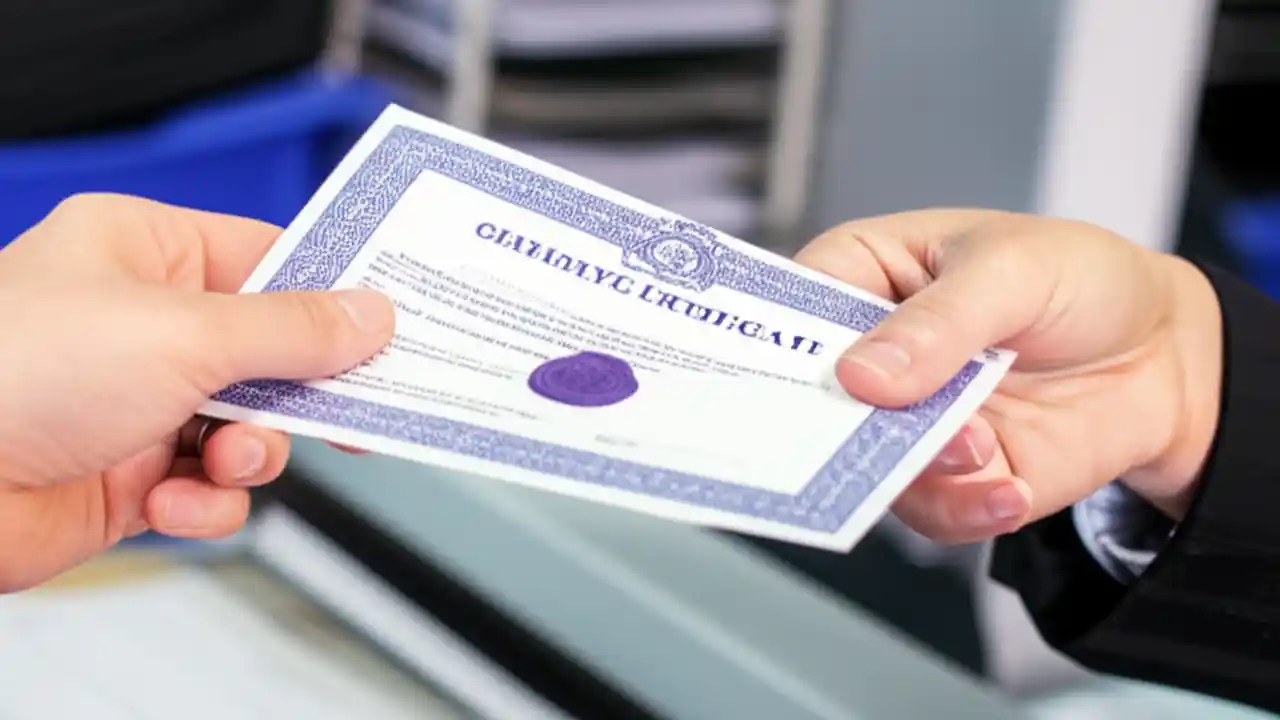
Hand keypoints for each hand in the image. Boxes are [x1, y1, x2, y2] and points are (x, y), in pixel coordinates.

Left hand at [0, 194, 394, 590]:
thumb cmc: (15, 372)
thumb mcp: (185, 335)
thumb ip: (293, 330)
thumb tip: (371, 316)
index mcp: (149, 254)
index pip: (273, 261)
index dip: (334, 298)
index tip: (389, 330)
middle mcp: (147, 324)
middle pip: (274, 355)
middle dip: (298, 395)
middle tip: (350, 414)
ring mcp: (141, 401)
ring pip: (254, 428)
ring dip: (252, 454)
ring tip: (225, 460)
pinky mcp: (133, 474)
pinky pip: (212, 486)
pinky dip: (208, 501)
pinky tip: (178, 502)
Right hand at [795, 209, 1221, 543]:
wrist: (1163, 356)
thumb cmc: (1078, 280)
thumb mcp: (1011, 269)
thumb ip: (939, 321)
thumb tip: (864, 376)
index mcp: (864, 278)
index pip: (789, 307)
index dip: (772, 342)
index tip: (786, 374)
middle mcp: (871, 357)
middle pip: (812, 402)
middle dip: (837, 425)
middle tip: (872, 429)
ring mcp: (905, 422)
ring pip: (865, 466)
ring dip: (918, 467)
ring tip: (981, 446)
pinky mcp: (948, 476)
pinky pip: (929, 511)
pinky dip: (966, 509)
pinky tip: (1009, 490)